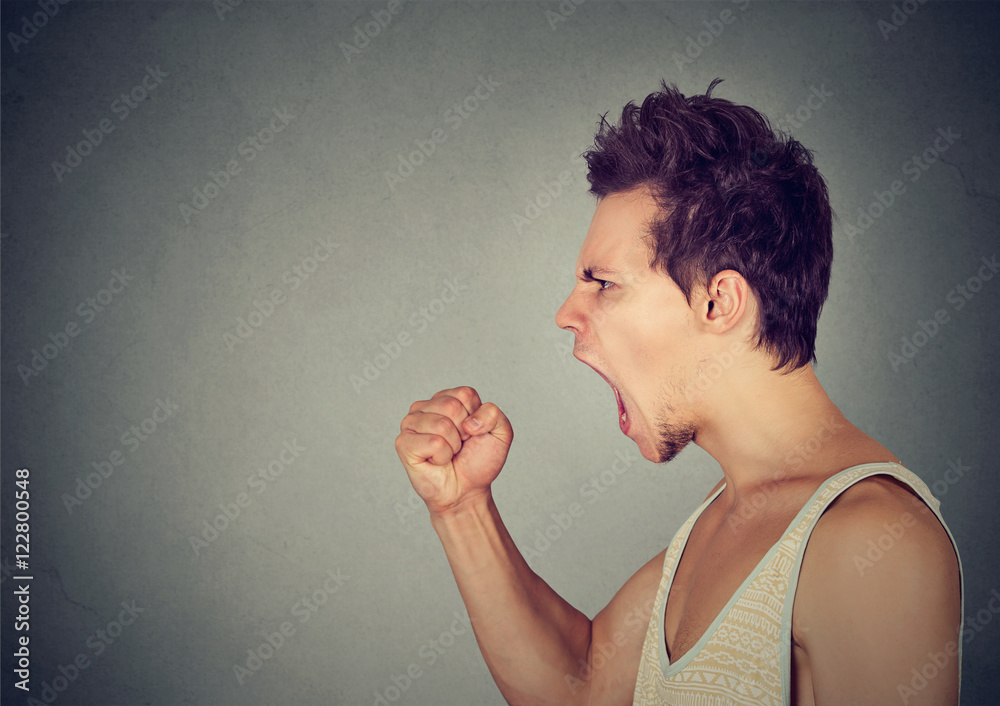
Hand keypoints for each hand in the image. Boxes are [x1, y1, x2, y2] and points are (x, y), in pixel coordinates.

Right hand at [395, 386, 512, 515]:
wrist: (467, 492)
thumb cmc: (478, 462)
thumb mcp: (501, 434)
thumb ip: (494, 414)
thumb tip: (469, 422)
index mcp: (447, 398)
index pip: (465, 394)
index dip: (476, 418)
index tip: (471, 434)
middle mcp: (426, 407)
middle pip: (451, 406)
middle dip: (463, 432)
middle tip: (458, 446)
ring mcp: (411, 423)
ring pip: (442, 425)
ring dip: (452, 446)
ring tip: (447, 453)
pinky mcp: (404, 443)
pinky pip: (433, 442)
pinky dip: (442, 456)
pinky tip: (436, 461)